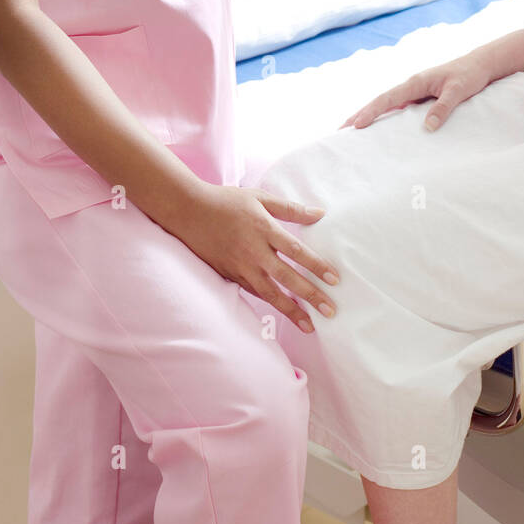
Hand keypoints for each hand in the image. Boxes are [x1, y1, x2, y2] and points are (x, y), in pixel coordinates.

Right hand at [167, 183, 339, 333]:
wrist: (189, 212)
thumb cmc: (227, 201)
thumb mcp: (260, 197)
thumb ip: (291, 208)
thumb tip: (320, 214)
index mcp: (263, 229)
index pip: (296, 251)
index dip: (316, 266)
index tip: (334, 279)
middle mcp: (254, 252)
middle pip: (287, 278)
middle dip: (310, 296)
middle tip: (331, 311)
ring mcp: (241, 267)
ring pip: (270, 293)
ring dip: (291, 311)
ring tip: (310, 326)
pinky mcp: (230, 275)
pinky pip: (254, 293)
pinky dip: (270, 304)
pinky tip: (284, 313)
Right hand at [339, 50, 495, 131]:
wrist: (480, 65)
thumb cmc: (469, 75)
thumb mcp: (458, 91)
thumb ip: (443, 107)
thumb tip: (427, 127)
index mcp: (416, 82)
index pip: (387, 98)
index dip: (371, 112)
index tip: (355, 125)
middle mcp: (411, 86)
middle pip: (380, 102)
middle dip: (360, 114)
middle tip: (340, 130)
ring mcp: (414, 92)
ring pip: (387, 105)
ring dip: (370, 116)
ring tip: (353, 132)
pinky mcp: (420, 98)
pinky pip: (398, 109)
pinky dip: (385, 117)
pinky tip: (379, 129)